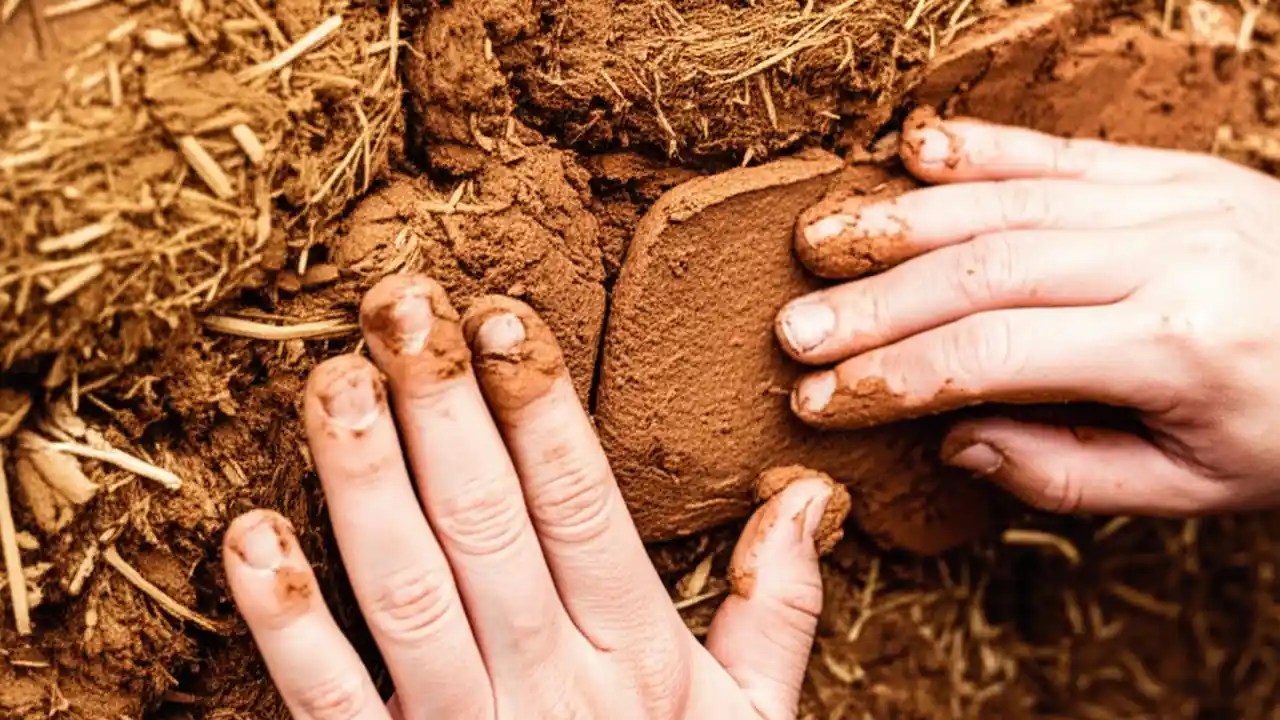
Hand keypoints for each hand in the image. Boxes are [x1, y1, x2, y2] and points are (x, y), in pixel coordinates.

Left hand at [222, 275, 844, 719]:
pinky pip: (330, 699)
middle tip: (400, 305)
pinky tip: (251, 535)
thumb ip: (773, 609)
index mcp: (635, 654)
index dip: (537, 408)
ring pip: (407, 590)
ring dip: (362, 480)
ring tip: (333, 378)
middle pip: (485, 525)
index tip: (500, 319)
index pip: (579, 505)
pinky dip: (286, 622)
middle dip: (439, 408)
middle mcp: (548, 681)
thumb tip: (805, 494)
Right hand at [777, 109, 1279, 515]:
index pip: (994, 353)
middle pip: (984, 269)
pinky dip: (979, 150)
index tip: (820, 397)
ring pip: (1008, 201)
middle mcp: (1170, 254)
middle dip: (875, 302)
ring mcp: (1172, 198)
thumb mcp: (1195, 488)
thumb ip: (1067, 473)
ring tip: (819, 242)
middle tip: (792, 329)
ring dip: (901, 222)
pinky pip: (1060, 151)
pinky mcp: (1171, 169)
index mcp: (1178, 346)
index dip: (894, 376)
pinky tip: (911, 154)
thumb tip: (952, 442)